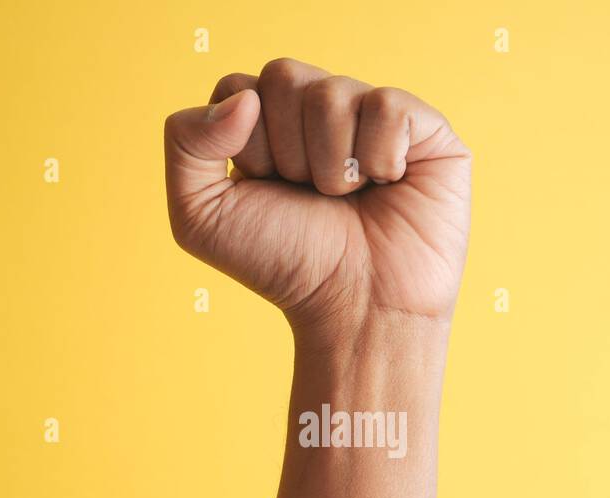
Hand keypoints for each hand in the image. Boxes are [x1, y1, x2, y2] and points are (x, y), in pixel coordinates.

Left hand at [164, 58, 470, 349]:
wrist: (355, 310)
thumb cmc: (285, 266)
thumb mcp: (200, 216)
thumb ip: (184, 142)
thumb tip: (243, 98)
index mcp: (269, 123)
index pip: (238, 87)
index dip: (247, 145)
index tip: (267, 190)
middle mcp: (321, 111)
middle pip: (284, 76)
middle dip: (287, 151)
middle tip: (311, 197)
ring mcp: (374, 115)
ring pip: (332, 92)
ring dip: (330, 163)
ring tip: (348, 199)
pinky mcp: (425, 128)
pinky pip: (387, 105)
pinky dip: (379, 158)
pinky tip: (387, 187)